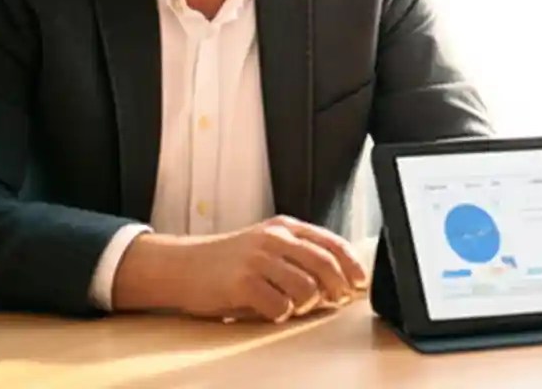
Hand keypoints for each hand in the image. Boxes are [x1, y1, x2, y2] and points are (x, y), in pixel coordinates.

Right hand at [115, 216, 369, 321]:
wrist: (182, 265)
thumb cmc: (229, 261)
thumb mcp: (266, 245)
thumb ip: (298, 254)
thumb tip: (340, 281)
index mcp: (285, 227)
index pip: (331, 243)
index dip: (352, 265)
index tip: (360, 283)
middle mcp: (274, 239)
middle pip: (324, 265)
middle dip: (338, 288)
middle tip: (338, 301)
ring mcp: (257, 260)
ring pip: (306, 287)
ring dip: (308, 304)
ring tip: (296, 306)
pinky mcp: (241, 283)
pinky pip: (279, 306)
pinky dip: (282, 313)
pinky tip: (273, 310)